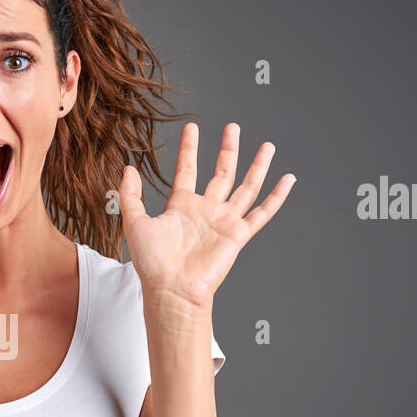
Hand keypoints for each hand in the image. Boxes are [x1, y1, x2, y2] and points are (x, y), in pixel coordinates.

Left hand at [118, 122, 294, 311]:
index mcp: (181, 207)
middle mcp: (205, 211)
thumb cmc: (153, 264)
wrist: (172, 289)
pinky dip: (277, 197)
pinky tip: (288, 180)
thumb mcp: (135, 223)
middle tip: (233, 127)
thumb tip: (128, 169)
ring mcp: (223, 222)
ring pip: (246, 187)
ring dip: (257, 166)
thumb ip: (131, 195)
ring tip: (267, 146)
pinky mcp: (238, 235)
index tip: (193, 128)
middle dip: (228, 150)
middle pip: (222, 173)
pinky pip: (262, 213)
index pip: (187, 170)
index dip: (189, 148)